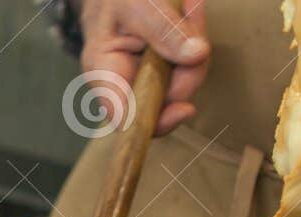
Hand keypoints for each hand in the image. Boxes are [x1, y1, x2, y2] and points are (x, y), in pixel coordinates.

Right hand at [79, 0, 209, 135]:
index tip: (184, 109)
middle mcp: (124, 84)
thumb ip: (163, 29)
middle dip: (189, 66)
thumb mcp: (135, 6)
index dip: (153, 121)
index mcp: (104, 73)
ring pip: (183, 82)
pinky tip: (189, 11)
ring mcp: (144, 79)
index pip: (124, 117)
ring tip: (189, 7)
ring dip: (195, 45)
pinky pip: (188, 66)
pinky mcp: (161, 71)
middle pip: (164, 100)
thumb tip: (196, 55)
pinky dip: (195, 39)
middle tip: (192, 14)